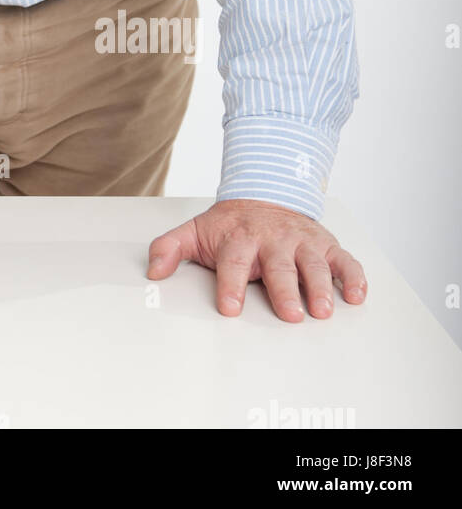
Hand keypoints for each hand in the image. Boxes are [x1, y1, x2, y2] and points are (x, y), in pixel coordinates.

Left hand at [146, 197, 367, 320]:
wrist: (265, 193)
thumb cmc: (231, 224)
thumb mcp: (196, 230)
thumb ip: (170, 248)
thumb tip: (152, 270)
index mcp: (239, 238)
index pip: (233, 263)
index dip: (230, 285)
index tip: (229, 307)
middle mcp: (273, 240)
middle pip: (278, 267)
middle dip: (284, 291)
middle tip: (290, 314)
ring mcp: (302, 242)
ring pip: (314, 264)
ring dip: (320, 287)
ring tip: (323, 310)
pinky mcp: (326, 245)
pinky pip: (345, 260)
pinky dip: (354, 277)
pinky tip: (356, 295)